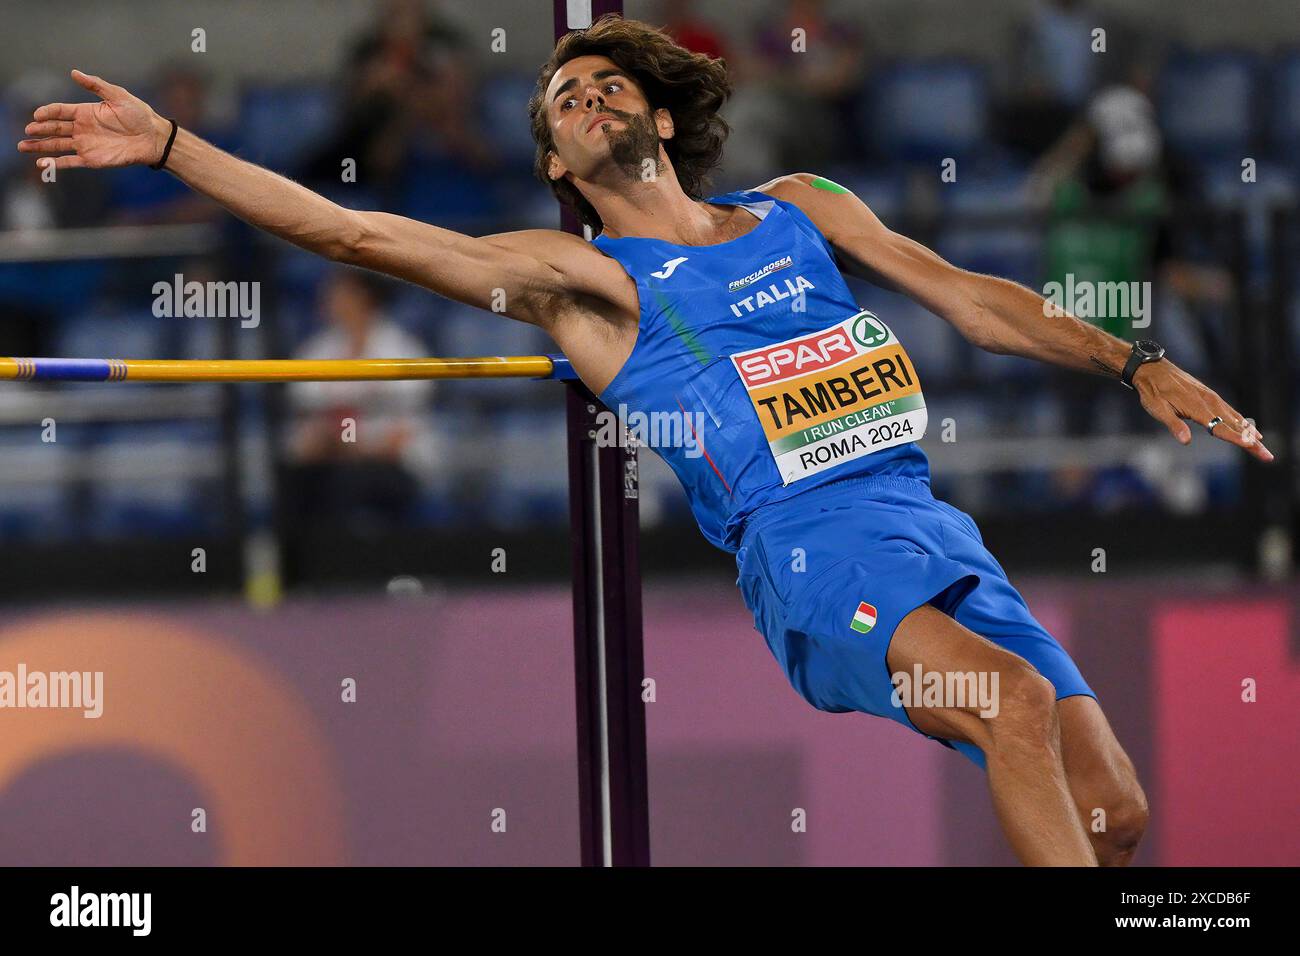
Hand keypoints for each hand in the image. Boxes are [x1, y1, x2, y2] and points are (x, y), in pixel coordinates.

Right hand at [17, 69, 170, 170]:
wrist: (154, 138)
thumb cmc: (139, 114)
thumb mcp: (118, 95)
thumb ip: (95, 85)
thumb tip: (73, 72)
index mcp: (85, 112)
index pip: (59, 111)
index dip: (46, 112)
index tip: (36, 115)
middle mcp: (82, 128)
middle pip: (54, 129)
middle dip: (39, 130)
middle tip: (26, 132)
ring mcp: (86, 144)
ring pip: (57, 145)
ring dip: (41, 147)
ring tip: (23, 147)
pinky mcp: (92, 159)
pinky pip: (70, 161)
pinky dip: (56, 163)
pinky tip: (41, 164)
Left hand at [1133, 361, 1273, 462]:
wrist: (1153, 369)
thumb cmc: (1152, 391)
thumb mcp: (1157, 409)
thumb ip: (1174, 425)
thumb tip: (1186, 441)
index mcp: (1197, 408)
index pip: (1220, 427)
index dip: (1235, 437)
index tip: (1251, 445)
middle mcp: (1209, 402)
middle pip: (1234, 426)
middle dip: (1251, 442)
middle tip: (1267, 455)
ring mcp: (1211, 398)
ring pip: (1235, 418)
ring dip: (1250, 433)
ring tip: (1262, 445)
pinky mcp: (1210, 395)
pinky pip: (1229, 410)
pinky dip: (1241, 421)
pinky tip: (1248, 429)